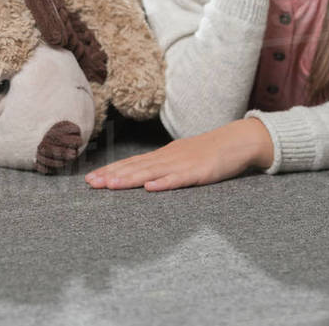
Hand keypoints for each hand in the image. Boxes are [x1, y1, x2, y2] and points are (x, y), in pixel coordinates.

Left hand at [85, 119, 273, 190]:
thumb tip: (143, 177)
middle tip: (90, 184)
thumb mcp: (182, 158)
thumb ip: (163, 166)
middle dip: (112, 175)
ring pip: (152, 172)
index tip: (91, 179)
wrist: (238, 141)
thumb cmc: (209, 152)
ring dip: (130, 179)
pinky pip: (180, 179)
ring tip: (111, 185)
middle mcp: (169, 158)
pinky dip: (164, 183)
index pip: (132, 163)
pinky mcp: (200, 172)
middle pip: (136, 167)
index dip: (111, 170)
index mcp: (163, 156)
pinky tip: (150, 188)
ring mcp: (183, 164)